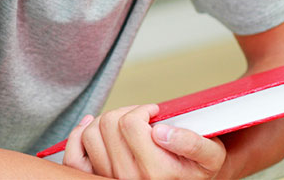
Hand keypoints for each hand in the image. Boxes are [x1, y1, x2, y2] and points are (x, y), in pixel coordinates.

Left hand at [61, 104, 225, 178]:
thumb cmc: (196, 167)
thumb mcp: (210, 154)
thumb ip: (193, 142)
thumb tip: (161, 132)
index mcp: (156, 172)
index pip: (131, 124)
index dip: (144, 110)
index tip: (155, 113)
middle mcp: (129, 179)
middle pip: (109, 124)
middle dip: (127, 112)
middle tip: (143, 117)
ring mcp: (109, 179)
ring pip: (91, 133)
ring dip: (107, 121)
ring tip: (127, 124)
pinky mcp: (96, 178)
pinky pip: (73, 155)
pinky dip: (80, 134)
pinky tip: (95, 126)